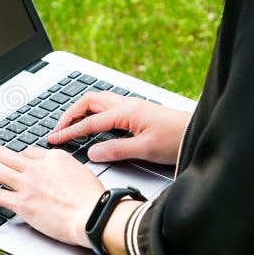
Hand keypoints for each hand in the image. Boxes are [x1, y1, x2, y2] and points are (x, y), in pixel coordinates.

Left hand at [0, 145, 103, 246]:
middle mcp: (37, 167)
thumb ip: (63, 167)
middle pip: (4, 153)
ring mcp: (28, 184)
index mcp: (53, 157)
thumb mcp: (79, 170)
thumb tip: (56, 171)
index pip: (26, 152)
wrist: (94, 216)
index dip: (18, 160)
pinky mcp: (22, 203)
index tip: (15, 167)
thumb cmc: (92, 199)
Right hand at [47, 91, 191, 163]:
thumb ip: (116, 150)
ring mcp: (132, 107)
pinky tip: (92, 125)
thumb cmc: (177, 138)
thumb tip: (92, 152)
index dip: (69, 131)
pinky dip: (92, 114)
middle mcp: (127, 105)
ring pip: (97, 102)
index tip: (54, 139)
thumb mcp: (145, 149)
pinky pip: (107, 108)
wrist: (199, 132)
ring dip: (80, 112)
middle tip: (58, 129)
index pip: (89, 122)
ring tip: (70, 126)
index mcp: (126, 112)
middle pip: (88, 102)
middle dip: (70, 114)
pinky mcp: (137, 112)